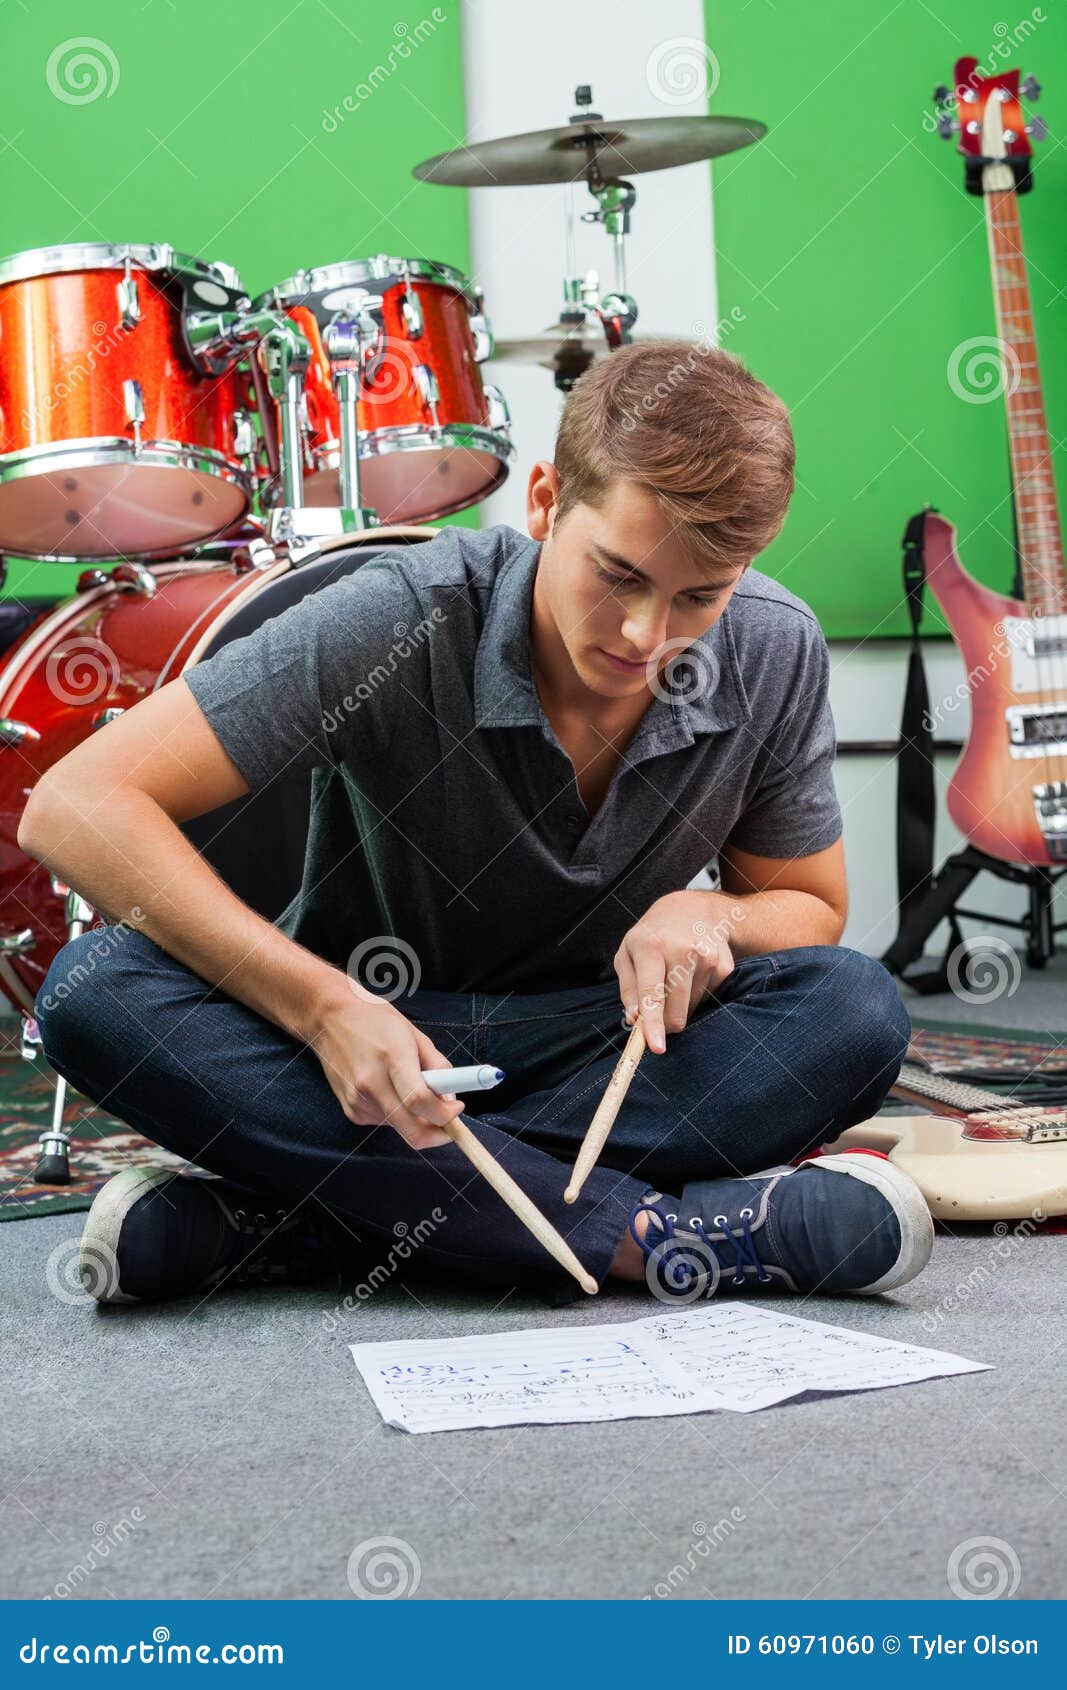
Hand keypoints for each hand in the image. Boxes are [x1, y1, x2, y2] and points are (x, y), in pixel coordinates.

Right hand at [308, 985, 465, 1149]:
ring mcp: (358, 1100)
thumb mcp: (414, 1034)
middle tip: (448, 1123)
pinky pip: (385, 1122)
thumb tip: (450, 1098)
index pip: (421, 1101)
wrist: (328, 1018)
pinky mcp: (351, 1110)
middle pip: (413, 1131)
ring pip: (401, 1127)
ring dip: (415, 1117)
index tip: (457, 1108)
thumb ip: (438, 1066)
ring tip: (407, 1085)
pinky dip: (396, 1112)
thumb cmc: (373, 1020)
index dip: (446, 1114)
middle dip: (438, 1134)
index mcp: (392, 1058)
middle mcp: (372, 1084)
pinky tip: (387, 1087)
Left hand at [614, 891, 735, 1053]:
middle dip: (665, 1022)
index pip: (652, 993)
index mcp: (651, 946)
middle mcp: (683, 951)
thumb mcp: (627, 953)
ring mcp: (708, 958)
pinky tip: (691, 972)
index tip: (656, 1047)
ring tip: (675, 975)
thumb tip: (634, 1020)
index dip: (653, 1024)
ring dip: (680, 1004)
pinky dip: (695, 995)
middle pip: (676, 1012)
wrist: (692, 910)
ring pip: (691, 1009)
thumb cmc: (652, 936)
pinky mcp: (724, 966)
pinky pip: (706, 1000)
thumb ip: (628, 989)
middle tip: (657, 1009)